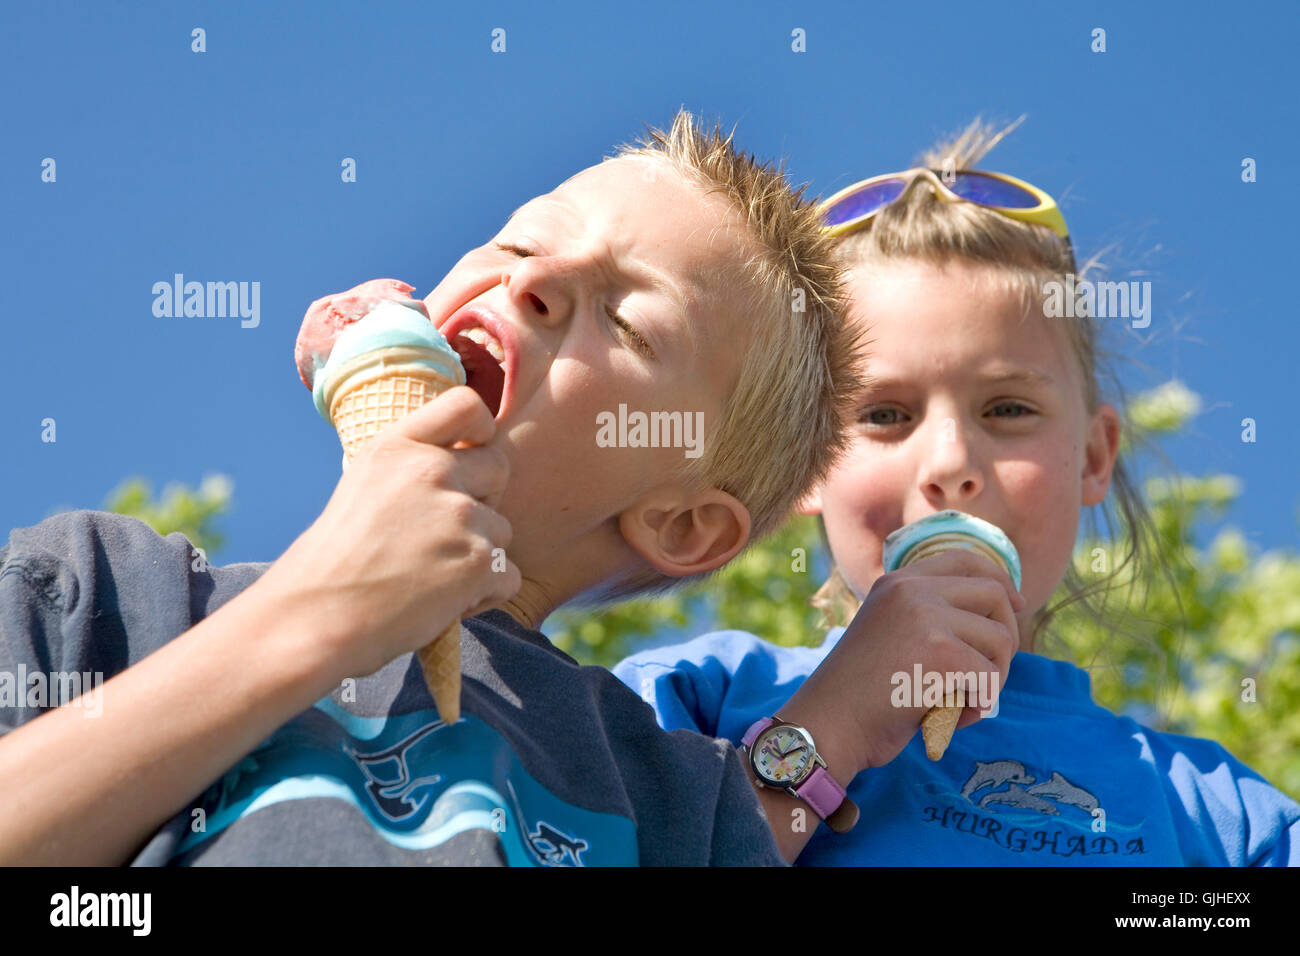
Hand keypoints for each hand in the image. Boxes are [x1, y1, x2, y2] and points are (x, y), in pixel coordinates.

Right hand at [259, 386, 520, 676]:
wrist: (315, 618)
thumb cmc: (333, 563)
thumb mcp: (362, 487)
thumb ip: (410, 469)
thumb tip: (462, 464)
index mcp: (398, 447)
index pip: (466, 404)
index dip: (481, 429)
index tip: (473, 453)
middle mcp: (431, 471)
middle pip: (499, 467)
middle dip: (484, 501)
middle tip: (445, 535)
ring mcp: (458, 516)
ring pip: (502, 530)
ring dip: (479, 556)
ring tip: (430, 578)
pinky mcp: (476, 562)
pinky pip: (508, 574)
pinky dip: (485, 595)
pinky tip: (444, 603)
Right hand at [781, 550, 1024, 776]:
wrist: (829, 724)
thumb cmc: (861, 694)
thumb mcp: (891, 633)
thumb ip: (930, 616)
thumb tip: (1003, 610)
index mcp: (898, 581)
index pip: (966, 559)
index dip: (1001, 580)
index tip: (1016, 606)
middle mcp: (912, 589)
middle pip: (995, 595)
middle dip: (1005, 640)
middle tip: (986, 679)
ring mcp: (926, 617)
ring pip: (1001, 641)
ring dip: (991, 681)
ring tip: (957, 704)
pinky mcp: (941, 652)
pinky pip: (990, 678)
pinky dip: (977, 707)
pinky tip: (946, 718)